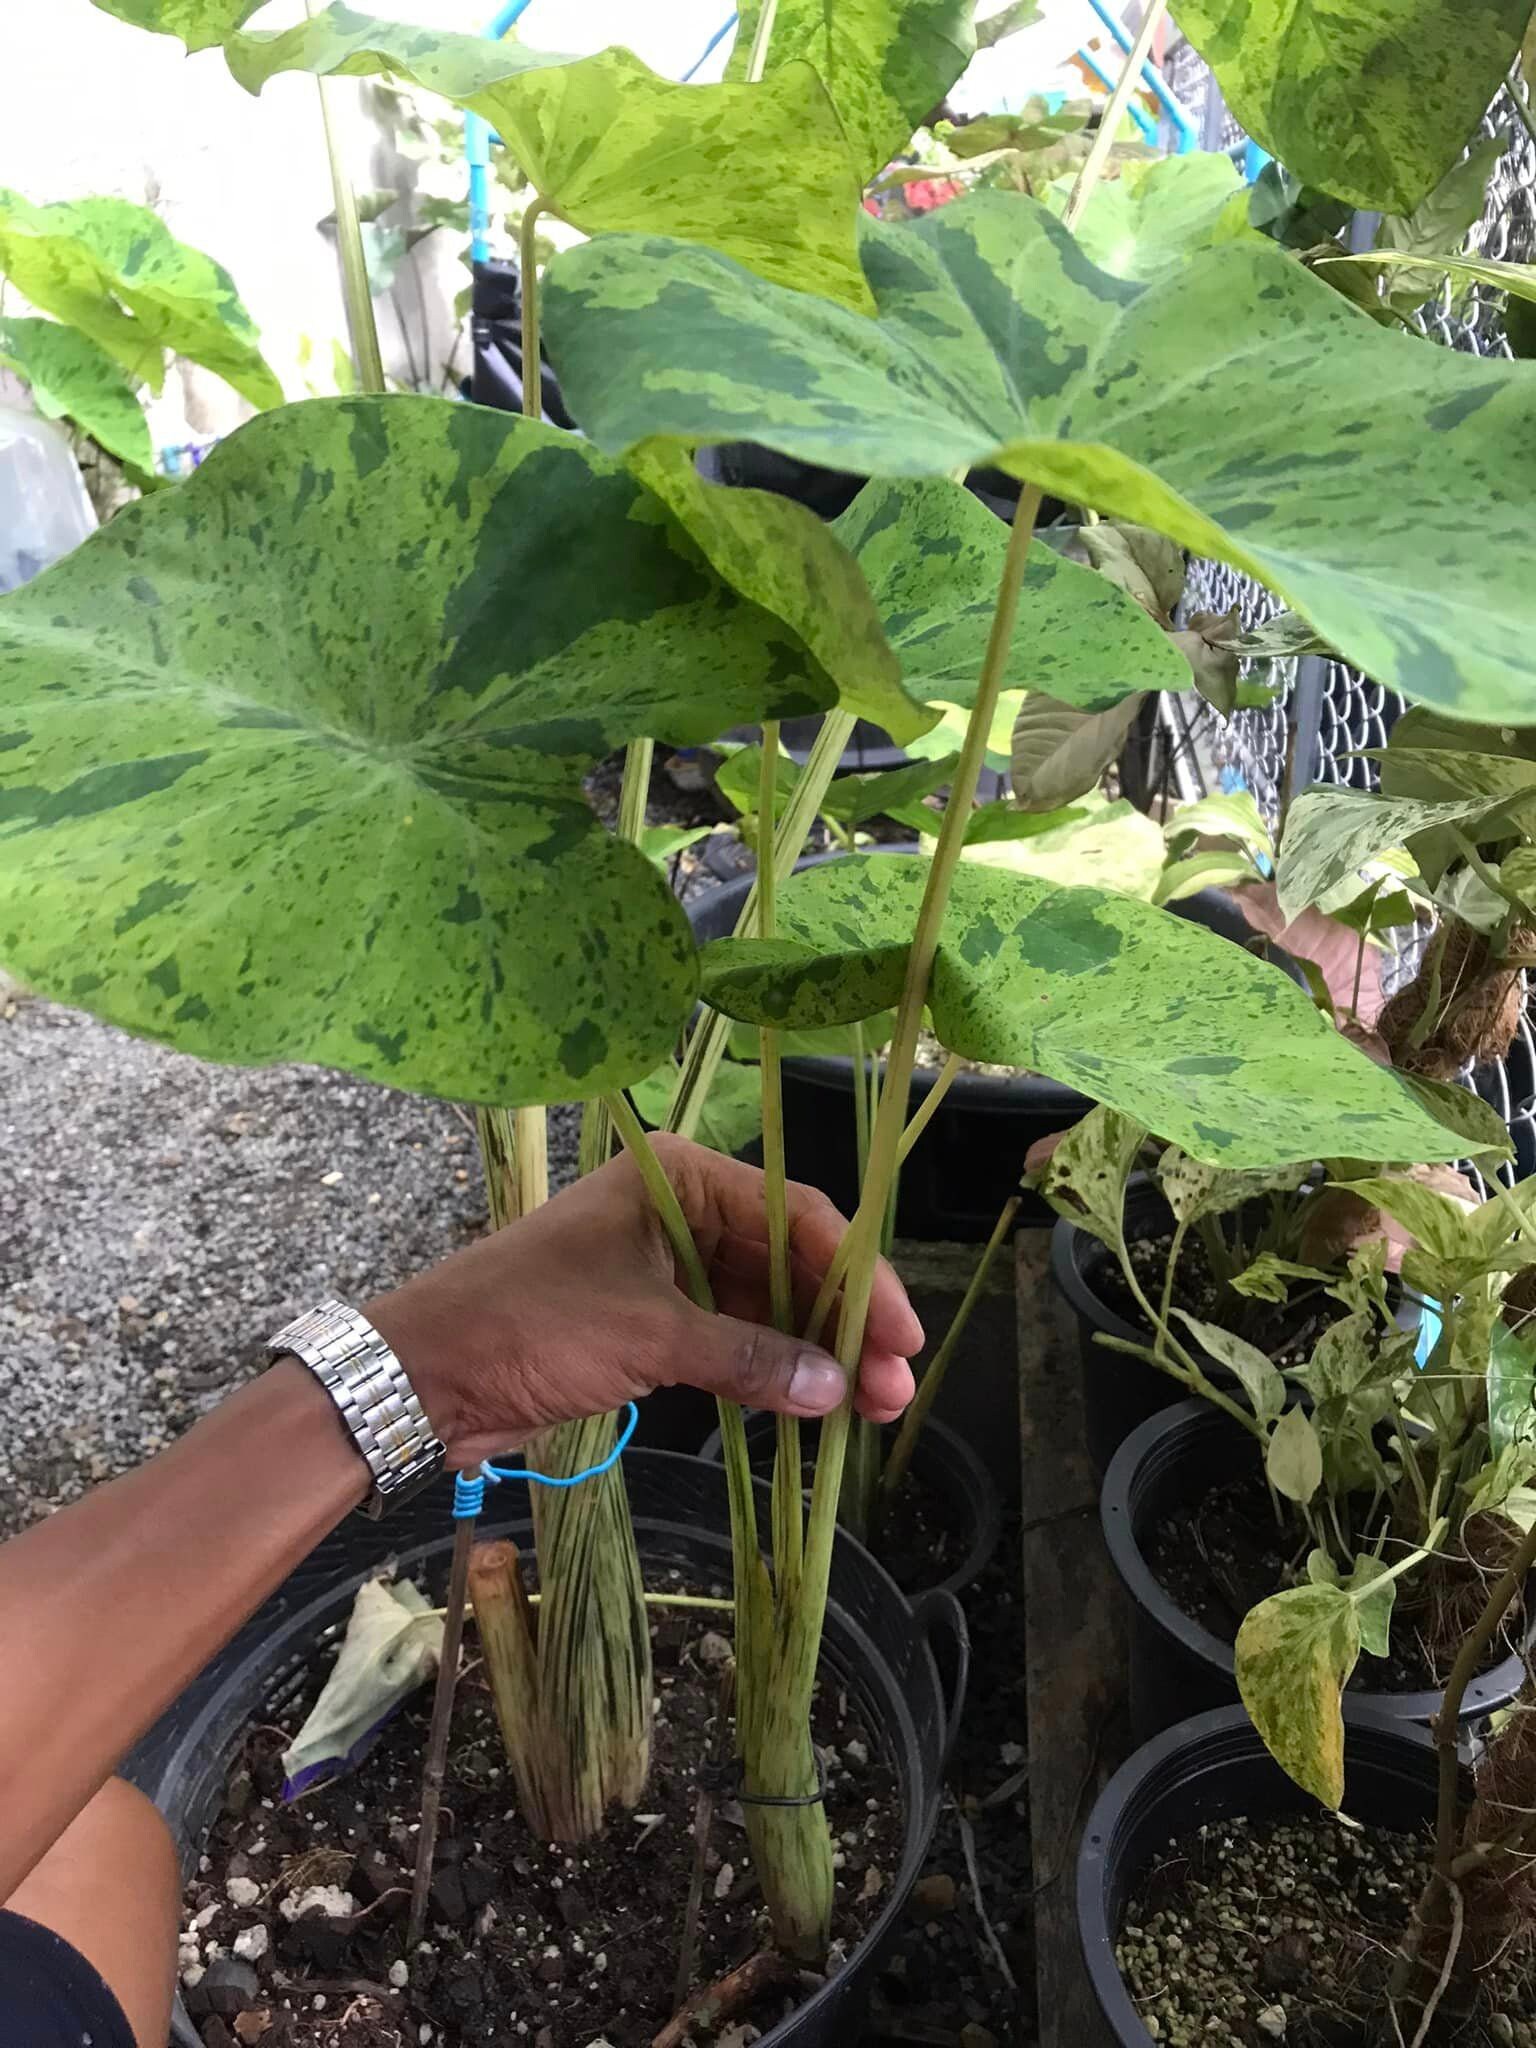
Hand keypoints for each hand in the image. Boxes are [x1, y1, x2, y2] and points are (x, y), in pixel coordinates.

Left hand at [367, 1135, 922, 1468]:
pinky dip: (770, 1373)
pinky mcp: (650, 1323)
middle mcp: (681, 1211)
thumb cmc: (531, 1325)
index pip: (798, 1218)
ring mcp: (666, 1269)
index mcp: (680, 1178)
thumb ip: (748, 1358)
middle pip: (790, 1263)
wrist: (427, 1374)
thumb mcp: (648, 1337)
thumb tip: (836, 1388)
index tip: (903, 1337)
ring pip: (766, 1307)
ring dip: (814, 1356)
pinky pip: (732, 1341)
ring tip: (870, 1410)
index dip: (859, 1279)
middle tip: (896, 1389)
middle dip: (844, 1325)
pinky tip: (813, 1409)